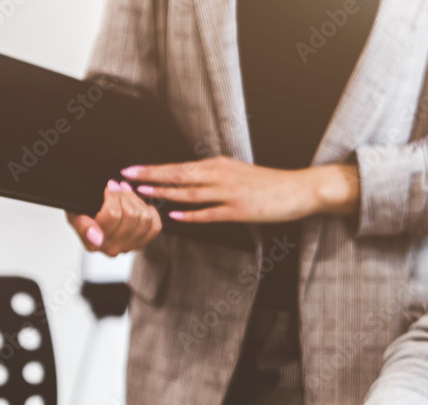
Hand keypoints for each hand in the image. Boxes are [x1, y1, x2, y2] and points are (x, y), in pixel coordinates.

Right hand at [66, 180, 162, 255]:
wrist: (88, 217)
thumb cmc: (81, 213)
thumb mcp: (74, 214)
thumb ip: (83, 226)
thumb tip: (96, 237)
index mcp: (93, 243)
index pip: (113, 214)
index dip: (113, 195)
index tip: (109, 186)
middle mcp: (112, 248)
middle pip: (131, 215)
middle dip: (125, 196)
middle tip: (117, 187)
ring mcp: (128, 247)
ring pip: (144, 218)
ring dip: (137, 201)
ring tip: (126, 194)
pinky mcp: (142, 243)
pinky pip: (155, 226)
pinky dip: (149, 212)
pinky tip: (138, 205)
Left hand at [120, 157, 359, 223]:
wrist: (300, 189)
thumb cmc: (271, 184)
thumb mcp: (240, 173)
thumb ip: (216, 176)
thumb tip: (193, 180)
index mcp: (220, 165)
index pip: (180, 166)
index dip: (154, 168)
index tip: (132, 168)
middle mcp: (222, 175)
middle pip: (179, 175)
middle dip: (151, 175)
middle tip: (126, 175)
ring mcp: (230, 193)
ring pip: (191, 193)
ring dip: (165, 193)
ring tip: (143, 194)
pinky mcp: (241, 210)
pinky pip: (210, 213)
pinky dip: (191, 215)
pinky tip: (175, 216)